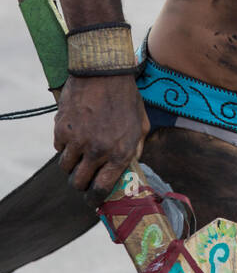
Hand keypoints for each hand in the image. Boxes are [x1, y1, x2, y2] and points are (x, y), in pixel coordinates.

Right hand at [54, 74, 149, 195]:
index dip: (95, 198)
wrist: (103, 72)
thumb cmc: (126, 97)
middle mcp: (98, 151)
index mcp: (120, 153)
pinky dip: (63, 145)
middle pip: (78, 183)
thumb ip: (137, 148)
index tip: (92, 199)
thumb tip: (131, 165)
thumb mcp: (141, 124)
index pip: (102, 188)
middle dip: (80, 184)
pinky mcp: (61, 130)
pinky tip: (73, 134)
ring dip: (71, 165)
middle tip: (83, 178)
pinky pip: (58, 148)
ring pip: (65, 168)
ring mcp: (77, 142)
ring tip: (78, 154)